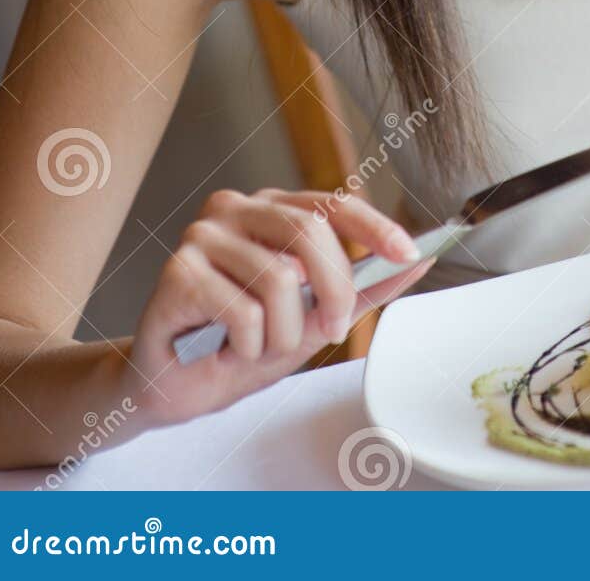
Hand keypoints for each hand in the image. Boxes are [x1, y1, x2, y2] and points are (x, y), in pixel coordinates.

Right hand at [121, 187, 432, 430]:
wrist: (172, 388)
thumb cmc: (238, 346)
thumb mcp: (312, 319)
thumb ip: (360, 289)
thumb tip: (417, 261)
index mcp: (270, 210)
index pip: (331, 202)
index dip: (374, 226)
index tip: (409, 252)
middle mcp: (235, 208)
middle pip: (311, 233)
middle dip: (335, 292)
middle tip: (331, 330)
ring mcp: (202, 235)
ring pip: (280, 280)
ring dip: (282, 333)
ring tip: (257, 345)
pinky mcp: (177, 271)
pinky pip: (243, 312)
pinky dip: (248, 344)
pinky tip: (223, 347)